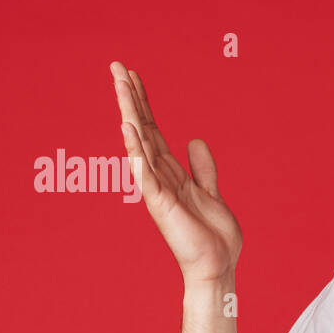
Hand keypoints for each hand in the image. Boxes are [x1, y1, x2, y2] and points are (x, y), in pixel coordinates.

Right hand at [111, 60, 242, 284]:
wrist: (217, 266)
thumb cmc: (213, 237)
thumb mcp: (210, 193)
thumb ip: (202, 168)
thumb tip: (194, 141)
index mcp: (170, 173)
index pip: (152, 130)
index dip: (143, 102)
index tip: (132, 75)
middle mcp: (159, 177)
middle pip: (141, 128)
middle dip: (130, 97)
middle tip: (116, 66)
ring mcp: (157, 189)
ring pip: (139, 143)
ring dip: (130, 113)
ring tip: (119, 85)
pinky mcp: (160, 204)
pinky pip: (145, 172)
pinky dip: (135, 151)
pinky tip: (128, 128)